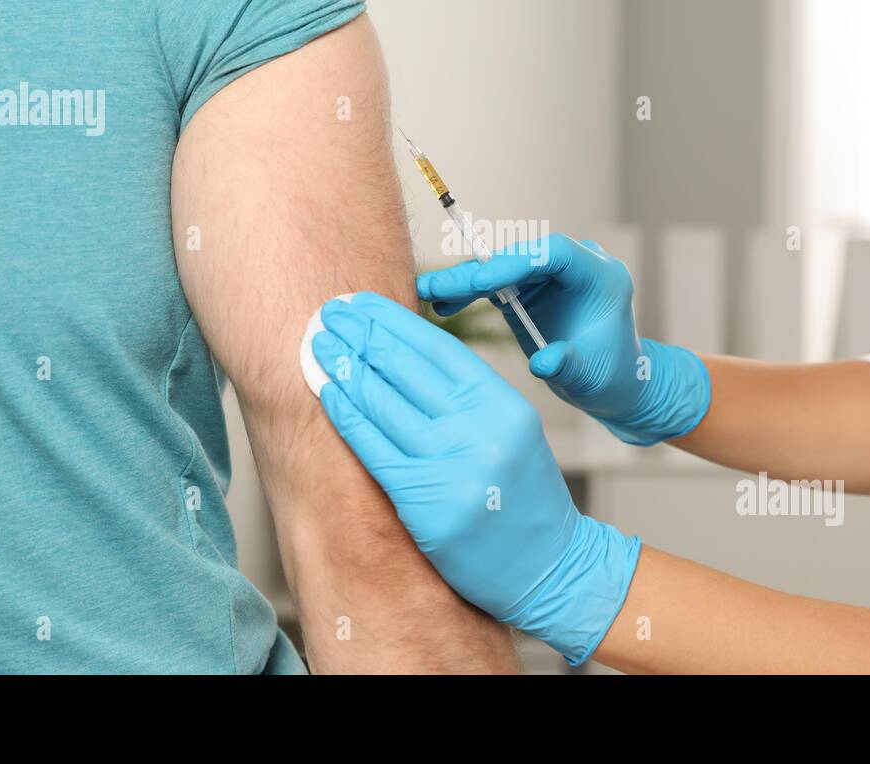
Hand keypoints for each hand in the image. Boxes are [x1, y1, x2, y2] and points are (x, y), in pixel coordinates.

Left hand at [311, 291, 639, 664]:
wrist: (551, 566)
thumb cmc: (523, 496)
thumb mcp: (511, 430)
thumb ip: (468, 395)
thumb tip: (405, 353)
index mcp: (505, 404)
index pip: (439, 348)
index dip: (394, 321)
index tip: (363, 303)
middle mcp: (482, 429)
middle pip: (407, 369)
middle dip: (363, 335)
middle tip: (330, 312)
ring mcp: (454, 467)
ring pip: (385, 404)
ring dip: (346, 368)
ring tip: (319, 343)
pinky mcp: (429, 504)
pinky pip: (376, 449)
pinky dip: (348, 416)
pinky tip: (328, 390)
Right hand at [416, 233, 710, 444]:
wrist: (617, 382)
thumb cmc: (611, 377)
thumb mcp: (591, 377)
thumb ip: (568, 366)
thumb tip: (543, 363)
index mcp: (600, 276)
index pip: (555, 253)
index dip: (516, 262)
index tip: (483, 280)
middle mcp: (576, 265)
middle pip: (520, 256)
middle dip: (477, 272)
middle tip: (436, 287)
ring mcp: (552, 273)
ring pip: (502, 266)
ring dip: (466, 281)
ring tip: (427, 294)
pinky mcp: (532, 285)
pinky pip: (497, 282)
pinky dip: (471, 292)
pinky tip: (442, 303)